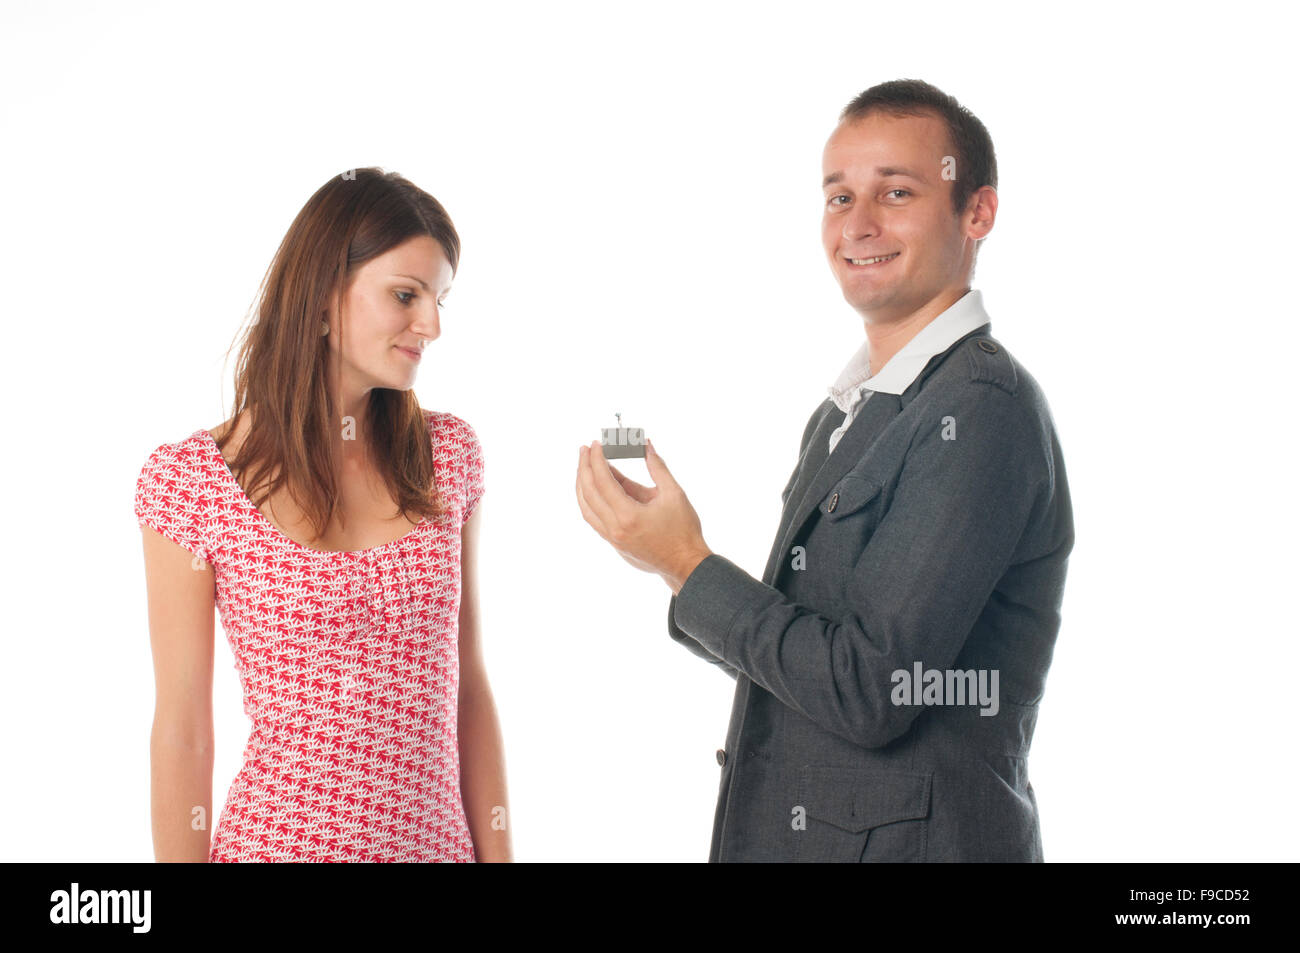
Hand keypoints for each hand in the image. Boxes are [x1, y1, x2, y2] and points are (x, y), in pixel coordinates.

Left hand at [575, 438, 711, 592]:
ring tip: (585, 467)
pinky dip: (591, 501)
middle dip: (584, 468)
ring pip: (586, 508)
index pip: (602, 481)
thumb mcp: (674, 494)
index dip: (596, 460)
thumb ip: (657, 467)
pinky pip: (594, 519)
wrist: (686, 564)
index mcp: (628, 516)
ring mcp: (612, 539)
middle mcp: (615, 529)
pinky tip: (595, 489)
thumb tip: (646, 446)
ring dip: (582, 486)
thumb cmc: (684, 530)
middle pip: (588, 493)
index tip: (596, 445)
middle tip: (585, 450)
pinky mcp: (614, 544)